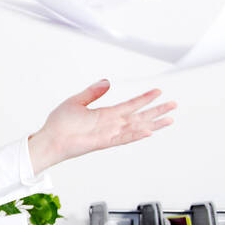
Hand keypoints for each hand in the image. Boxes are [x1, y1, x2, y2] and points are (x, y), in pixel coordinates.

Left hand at [28, 79, 174, 172]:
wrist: (50, 138)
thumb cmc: (59, 123)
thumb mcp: (76, 101)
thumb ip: (92, 92)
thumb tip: (106, 82)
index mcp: (105, 114)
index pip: (130, 104)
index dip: (144, 98)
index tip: (158, 91)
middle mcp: (111, 124)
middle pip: (139, 116)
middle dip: (157, 110)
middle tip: (174, 105)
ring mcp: (109, 133)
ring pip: (136, 127)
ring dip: (153, 123)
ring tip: (170, 119)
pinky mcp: (103, 142)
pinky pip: (123, 138)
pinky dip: (136, 135)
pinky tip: (149, 131)